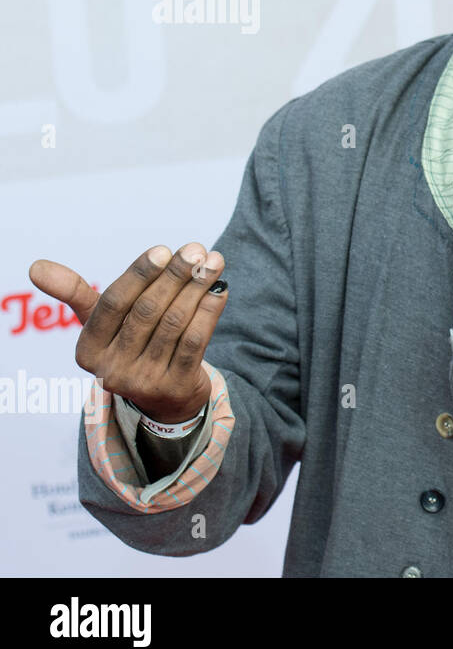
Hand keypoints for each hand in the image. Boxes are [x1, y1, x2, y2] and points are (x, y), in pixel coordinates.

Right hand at [28, 244, 226, 422]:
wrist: (165, 398)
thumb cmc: (130, 345)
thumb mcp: (101, 324)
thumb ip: (75, 293)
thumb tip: (36, 266)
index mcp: (88, 350)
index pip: (113, 304)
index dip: (139, 275)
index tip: (163, 250)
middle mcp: (112, 369)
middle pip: (147, 311)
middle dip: (174, 276)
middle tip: (195, 250)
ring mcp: (145, 381)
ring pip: (174, 323)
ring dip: (197, 288)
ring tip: (214, 262)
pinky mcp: (176, 386)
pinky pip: (195, 341)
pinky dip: (209, 311)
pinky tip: (221, 289)